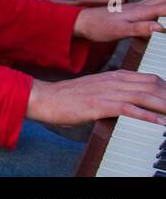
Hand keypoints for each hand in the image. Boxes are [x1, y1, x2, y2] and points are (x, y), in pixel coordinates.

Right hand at [27, 71, 165, 126]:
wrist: (45, 98)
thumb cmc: (69, 97)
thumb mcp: (96, 90)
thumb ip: (115, 92)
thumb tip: (133, 102)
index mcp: (114, 76)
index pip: (150, 78)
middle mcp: (113, 81)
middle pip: (152, 85)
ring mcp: (106, 92)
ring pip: (144, 95)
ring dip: (164, 105)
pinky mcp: (99, 105)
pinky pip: (128, 109)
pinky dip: (146, 116)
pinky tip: (158, 122)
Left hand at [75, 0, 165, 42]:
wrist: (81, 21)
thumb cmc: (98, 27)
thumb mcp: (119, 31)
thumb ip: (140, 29)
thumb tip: (161, 28)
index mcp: (140, 12)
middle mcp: (140, 7)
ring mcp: (135, 8)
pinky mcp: (131, 11)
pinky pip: (151, 5)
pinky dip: (161, 3)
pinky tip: (159, 11)